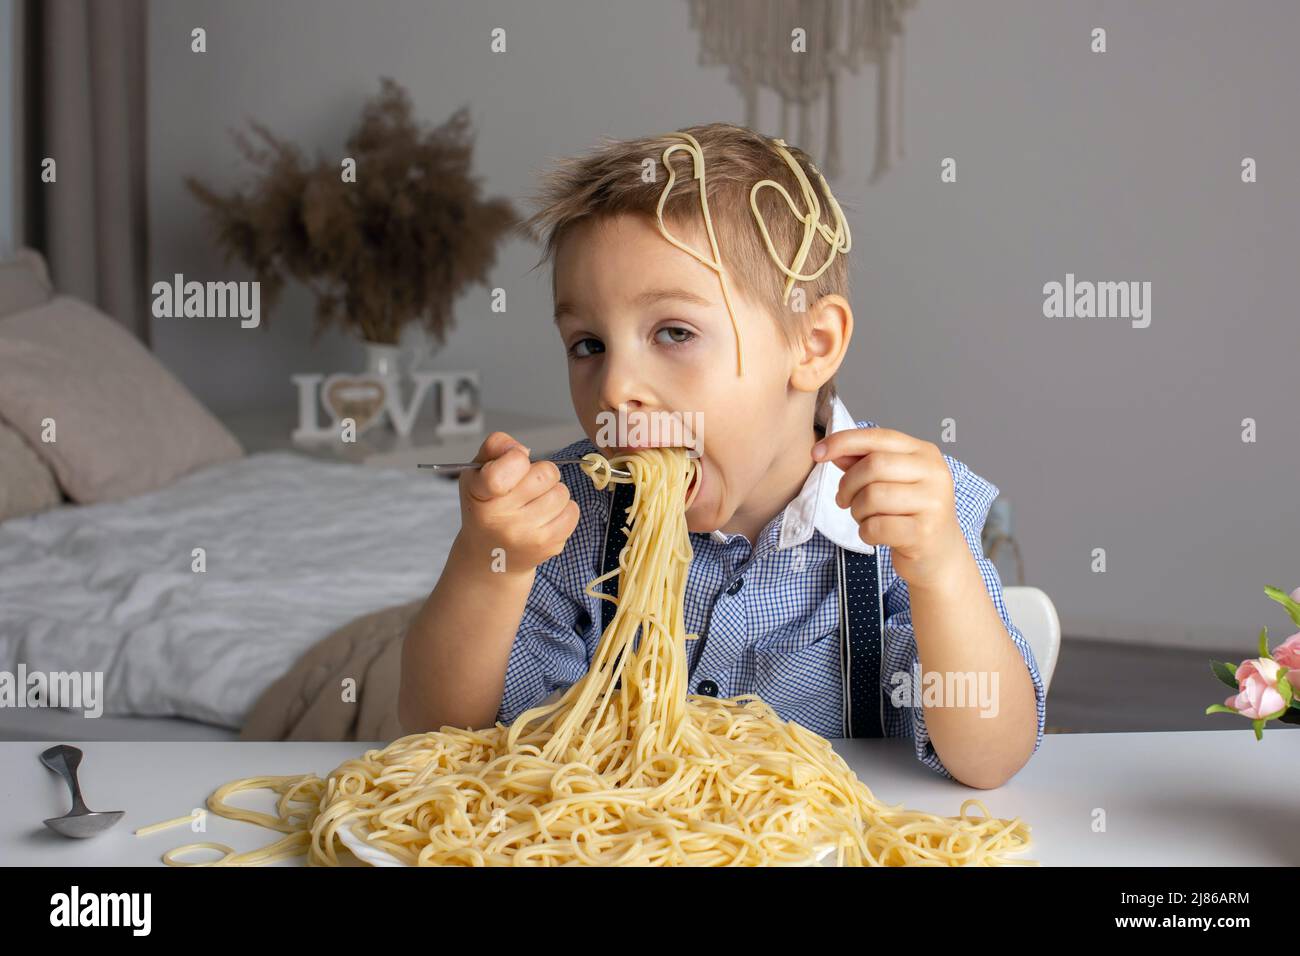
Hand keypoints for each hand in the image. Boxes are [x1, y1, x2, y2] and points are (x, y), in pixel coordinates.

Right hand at [456, 431, 580, 573]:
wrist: (490, 557)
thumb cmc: (485, 508)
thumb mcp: (477, 472)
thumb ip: (496, 447)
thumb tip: (522, 450)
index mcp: (481, 493)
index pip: (512, 463)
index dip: (517, 457)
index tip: (513, 464)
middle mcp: (502, 517)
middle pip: (546, 473)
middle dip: (541, 474)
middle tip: (527, 486)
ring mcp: (527, 534)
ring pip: (562, 492)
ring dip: (553, 492)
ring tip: (534, 503)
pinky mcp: (548, 546)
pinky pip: (573, 511)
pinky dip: (563, 510)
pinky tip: (545, 517)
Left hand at [812, 427, 969, 590]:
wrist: (940, 556)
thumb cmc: (910, 514)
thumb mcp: (892, 482)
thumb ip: (864, 462)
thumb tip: (833, 450)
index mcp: (925, 453)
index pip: (878, 437)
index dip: (843, 442)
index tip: (816, 452)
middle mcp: (934, 473)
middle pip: (873, 466)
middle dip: (848, 484)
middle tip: (844, 500)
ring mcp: (933, 503)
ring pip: (872, 496)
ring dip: (857, 511)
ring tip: (864, 518)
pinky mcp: (924, 532)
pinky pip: (876, 526)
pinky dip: (865, 532)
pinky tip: (875, 534)